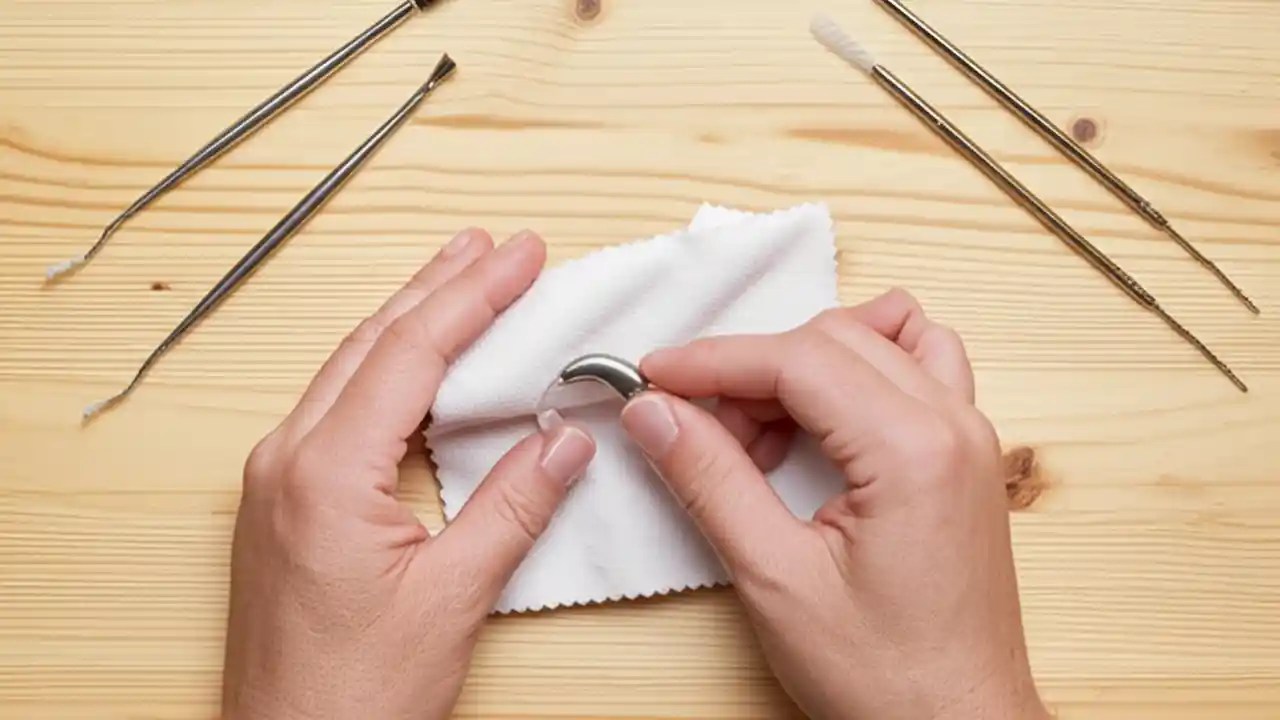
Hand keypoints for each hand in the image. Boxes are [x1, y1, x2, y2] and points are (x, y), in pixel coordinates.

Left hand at [222, 229, 596, 719]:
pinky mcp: (283, 501)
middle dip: (438, 286)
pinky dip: (385, 370)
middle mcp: (287, 460)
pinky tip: (415, 363)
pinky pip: (336, 408)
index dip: (473, 296)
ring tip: (459, 277)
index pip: (411, 354)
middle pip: (372, 344)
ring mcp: (276, 479)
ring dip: (409, 319)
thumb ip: (513, 507)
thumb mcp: (452, 599)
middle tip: (493, 245)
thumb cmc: (352, 698)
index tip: (520, 255)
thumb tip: (566, 440)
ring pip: (350, 370)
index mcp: (325, 472)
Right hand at [619, 289, 1047, 719]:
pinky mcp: (966, 456)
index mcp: (914, 451)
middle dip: (751, 370)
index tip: (654, 377)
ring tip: (760, 435)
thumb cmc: (886, 677)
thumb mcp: (776, 580)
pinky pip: (919, 367)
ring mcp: (970, 437)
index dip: (713, 361)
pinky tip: (822, 420)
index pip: (797, 360)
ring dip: (805, 365)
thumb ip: (711, 480)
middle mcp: (955, 426)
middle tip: (698, 428)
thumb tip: (655, 412)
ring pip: (877, 340)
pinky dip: (860, 372)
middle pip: (833, 339)